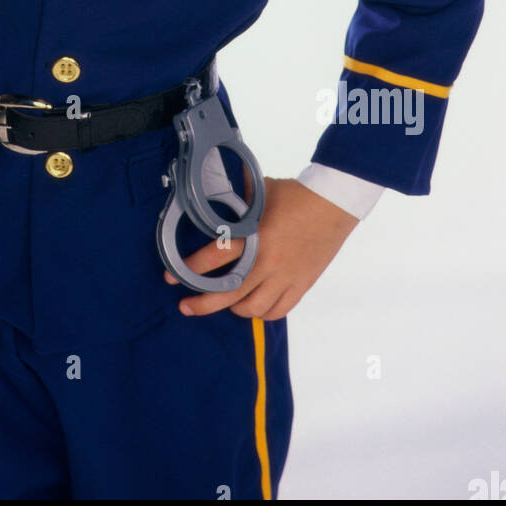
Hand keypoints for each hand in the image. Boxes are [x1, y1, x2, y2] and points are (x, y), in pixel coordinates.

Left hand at [163, 176, 358, 320]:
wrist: (334, 203)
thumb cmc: (294, 195)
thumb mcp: (259, 192)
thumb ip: (235, 202)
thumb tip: (209, 197)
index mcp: (254, 236)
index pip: (214, 257)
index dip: (189, 269)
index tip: (171, 276)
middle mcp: (267, 262)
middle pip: (228, 292)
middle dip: (202, 304)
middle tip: (185, 307)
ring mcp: (285, 277)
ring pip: (253, 308)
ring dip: (234, 309)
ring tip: (224, 302)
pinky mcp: (301, 285)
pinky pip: (278, 311)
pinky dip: (263, 313)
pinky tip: (253, 306)